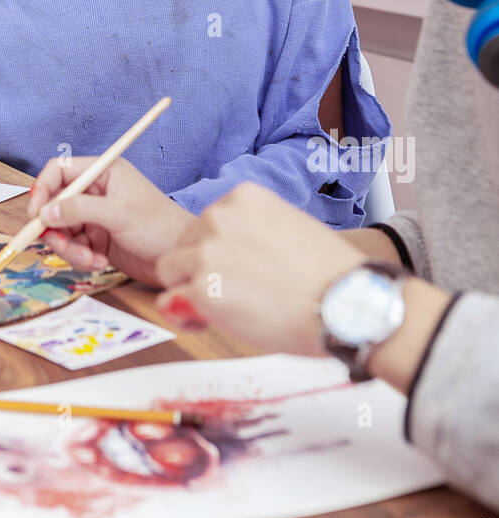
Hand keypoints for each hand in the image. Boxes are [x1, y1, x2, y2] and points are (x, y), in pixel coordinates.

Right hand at [27, 154, 194, 284]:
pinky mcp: (96, 240)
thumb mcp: (118, 213)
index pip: (59, 171)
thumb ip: (80, 210)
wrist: (180, 258)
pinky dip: (80, 258)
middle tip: (61, 244)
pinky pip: (73, 247)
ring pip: (61, 229)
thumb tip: (46, 212)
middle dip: (54, 227)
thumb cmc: (159, 226)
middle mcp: (95, 192)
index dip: (42, 189)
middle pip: (55, 204)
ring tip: (89, 259)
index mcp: (103, 172)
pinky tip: (100, 263)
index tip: (36, 214)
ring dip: (69, 247)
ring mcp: (94, 217)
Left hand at [155, 182, 364, 354]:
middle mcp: (219, 217)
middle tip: (233, 292)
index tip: (239, 268)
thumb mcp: (287, 229)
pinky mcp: (201, 289)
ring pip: (171, 269)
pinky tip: (211, 321)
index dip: (218, 249)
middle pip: (185, 243)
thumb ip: (250, 234)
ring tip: (222, 307)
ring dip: (189, 288)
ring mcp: (207, 252)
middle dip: (201, 267)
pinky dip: (185, 314)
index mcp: (242, 197)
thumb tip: (221, 259)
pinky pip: (170, 301)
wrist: (346, 303)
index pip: (207, 221)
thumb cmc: (328, 275)